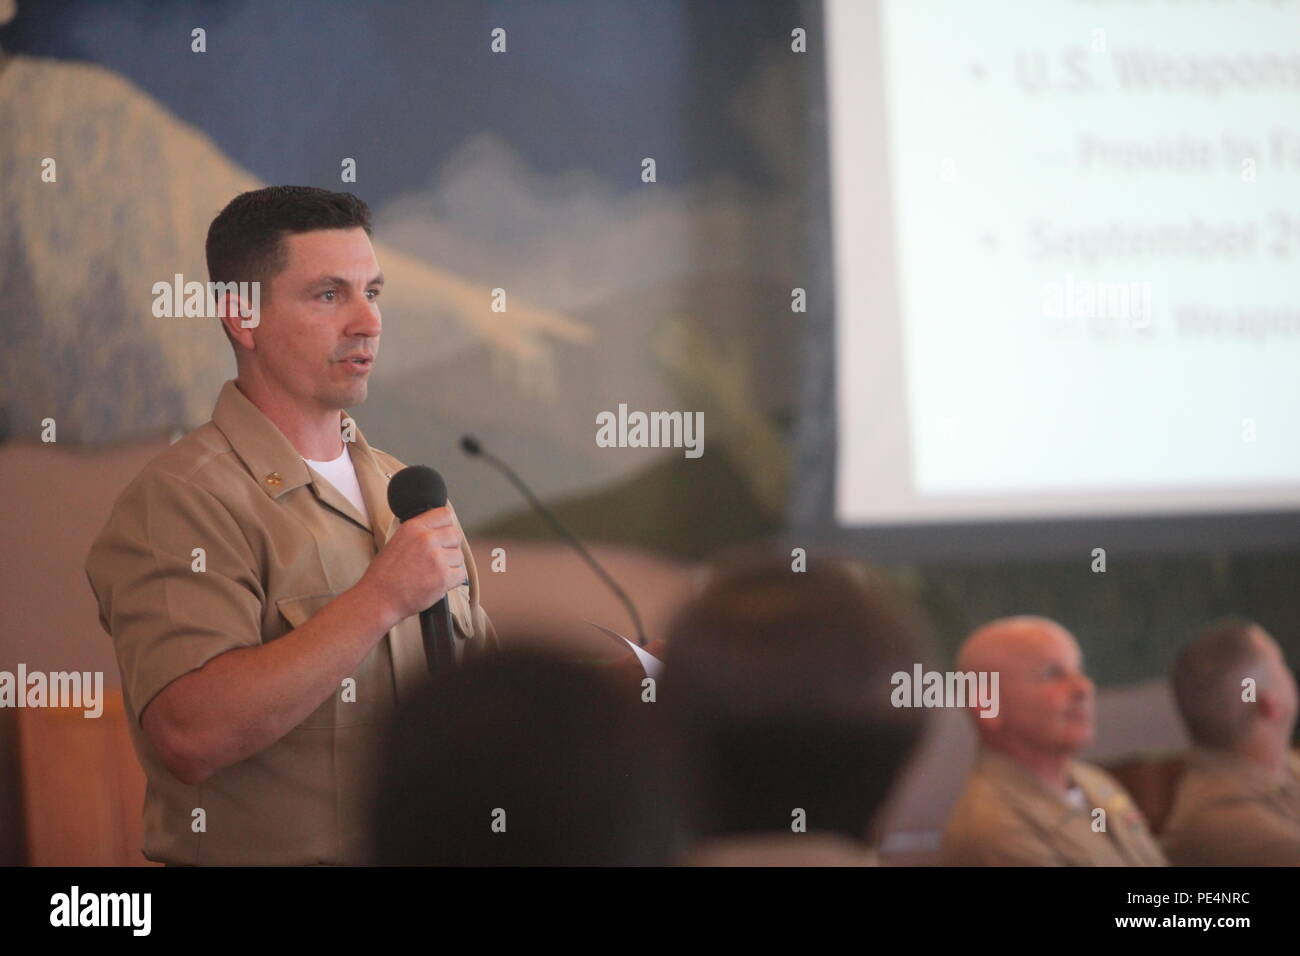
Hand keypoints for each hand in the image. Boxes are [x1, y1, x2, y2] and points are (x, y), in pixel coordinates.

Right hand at [359, 505, 464, 623]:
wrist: (379, 598)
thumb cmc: (385, 574)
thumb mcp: (397, 541)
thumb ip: (418, 533)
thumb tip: (438, 530)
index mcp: (414, 527)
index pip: (445, 514)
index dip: (446, 526)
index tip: (443, 535)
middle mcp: (427, 539)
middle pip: (456, 535)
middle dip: (450, 547)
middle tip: (438, 558)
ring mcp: (437, 558)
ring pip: (459, 556)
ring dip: (450, 566)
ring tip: (432, 573)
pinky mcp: (444, 577)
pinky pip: (461, 575)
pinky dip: (452, 581)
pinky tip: (437, 583)